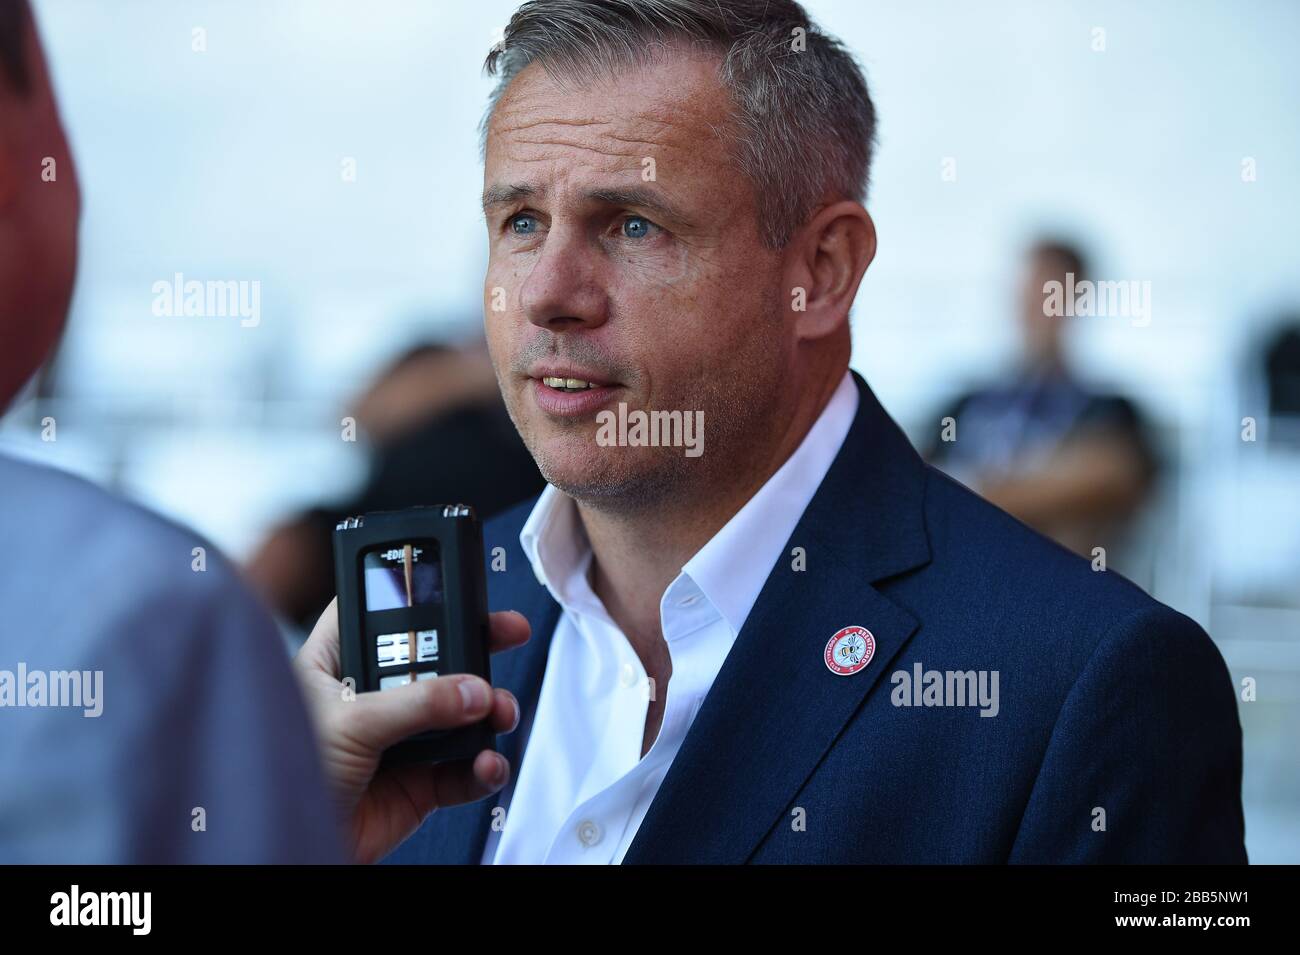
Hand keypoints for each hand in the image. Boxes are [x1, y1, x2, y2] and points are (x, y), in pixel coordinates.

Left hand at [293, 597, 529, 862]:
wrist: (288, 854)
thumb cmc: (282, 779)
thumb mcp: (349, 723)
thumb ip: (417, 703)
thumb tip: (474, 690)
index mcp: (337, 665)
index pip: (381, 614)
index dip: (416, 595)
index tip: (456, 585)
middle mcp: (371, 697)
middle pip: (435, 659)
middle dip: (474, 650)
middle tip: (507, 632)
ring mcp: (399, 740)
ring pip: (460, 713)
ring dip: (489, 711)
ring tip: (499, 713)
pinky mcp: (419, 783)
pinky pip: (464, 768)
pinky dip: (484, 766)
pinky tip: (485, 764)